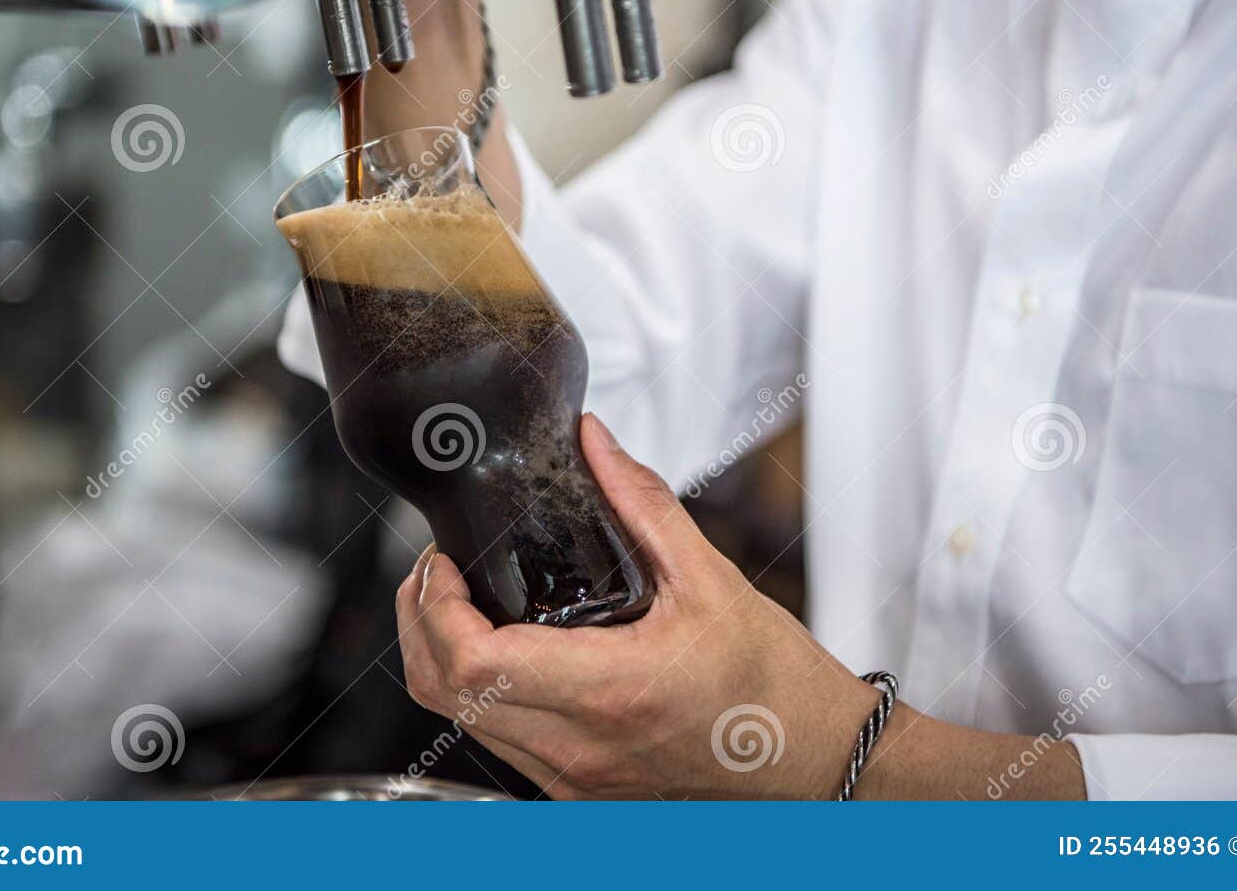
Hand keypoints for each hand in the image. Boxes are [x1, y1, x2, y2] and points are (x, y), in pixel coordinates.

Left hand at [396, 416, 1091, 799]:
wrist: (817, 763)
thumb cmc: (775, 686)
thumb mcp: (710, 578)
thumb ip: (642, 503)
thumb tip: (595, 445)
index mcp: (609, 690)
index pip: (473, 663)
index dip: (434, 607)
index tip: (441, 562)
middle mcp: (579, 748)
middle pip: (444, 696)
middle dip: (420, 625)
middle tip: (437, 574)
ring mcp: (574, 780)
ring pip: (464, 725)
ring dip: (444, 661)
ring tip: (467, 603)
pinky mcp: (579, 792)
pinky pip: (500, 742)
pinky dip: (480, 694)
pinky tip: (508, 651)